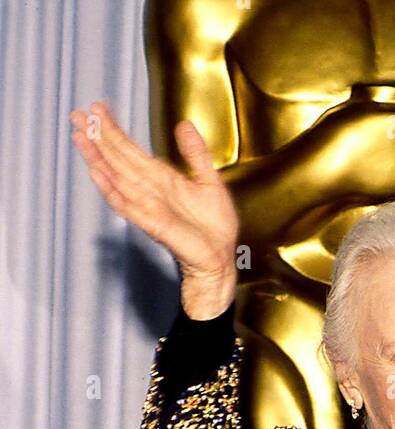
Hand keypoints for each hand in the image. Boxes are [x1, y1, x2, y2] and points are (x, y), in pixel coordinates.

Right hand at [69, 101, 238, 293]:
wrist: (221, 258)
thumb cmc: (215, 228)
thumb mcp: (209, 181)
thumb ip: (196, 154)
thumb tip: (184, 124)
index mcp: (161, 178)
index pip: (131, 150)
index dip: (115, 130)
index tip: (98, 108)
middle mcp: (150, 190)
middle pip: (118, 160)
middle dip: (98, 138)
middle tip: (77, 115)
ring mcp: (148, 207)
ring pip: (117, 178)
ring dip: (97, 158)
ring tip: (80, 137)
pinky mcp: (154, 224)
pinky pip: (128, 205)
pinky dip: (111, 189)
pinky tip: (96, 173)